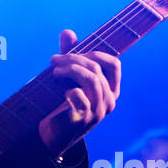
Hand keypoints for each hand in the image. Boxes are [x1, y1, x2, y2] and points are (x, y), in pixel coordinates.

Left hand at [38, 28, 119, 158]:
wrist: (52, 136)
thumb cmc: (62, 104)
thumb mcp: (68, 78)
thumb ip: (69, 56)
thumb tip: (67, 31)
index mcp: (110, 89)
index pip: (114, 64)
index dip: (95, 53)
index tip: (74, 52)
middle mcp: (109, 100)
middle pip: (96, 69)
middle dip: (73, 59)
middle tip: (53, 60)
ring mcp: (98, 112)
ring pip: (91, 80)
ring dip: (70, 70)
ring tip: (53, 71)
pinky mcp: (83, 120)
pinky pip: (81, 98)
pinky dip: (70, 90)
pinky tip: (62, 92)